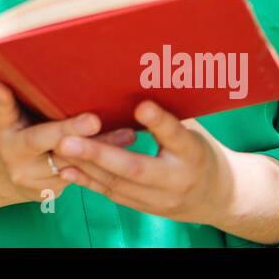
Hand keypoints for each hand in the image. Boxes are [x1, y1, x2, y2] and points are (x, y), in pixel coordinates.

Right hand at [0, 81, 135, 205]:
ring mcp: (38, 185)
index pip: (39, 138)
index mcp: (11, 145)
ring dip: (104, 153)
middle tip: (124, 131)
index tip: (93, 121)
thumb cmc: (12, 131)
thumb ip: (6, 104)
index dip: (66, 129)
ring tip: (129, 136)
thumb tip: (0, 82)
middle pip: (64, 154)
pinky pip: (79, 178)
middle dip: (95, 143)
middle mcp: (23, 169)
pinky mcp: (51, 194)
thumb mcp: (5, 119)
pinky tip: (123, 152)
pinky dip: (100, 165)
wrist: (5, 169)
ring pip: (76, 168)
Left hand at [53, 99, 235, 225]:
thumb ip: (172, 110)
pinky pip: (112, 194)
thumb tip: (149, 70)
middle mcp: (176, 179)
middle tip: (68, 139)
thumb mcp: (196, 130)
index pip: (176, 135)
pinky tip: (66, 167)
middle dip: (99, 154)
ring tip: (59, 147)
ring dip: (85, 166)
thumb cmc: (201, 151)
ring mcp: (159, 199)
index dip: (159, 121)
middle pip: (135, 167)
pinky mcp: (145, 207)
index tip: (141, 105)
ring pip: (117, 184)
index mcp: (193, 152)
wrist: (218, 197)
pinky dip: (88, 181)